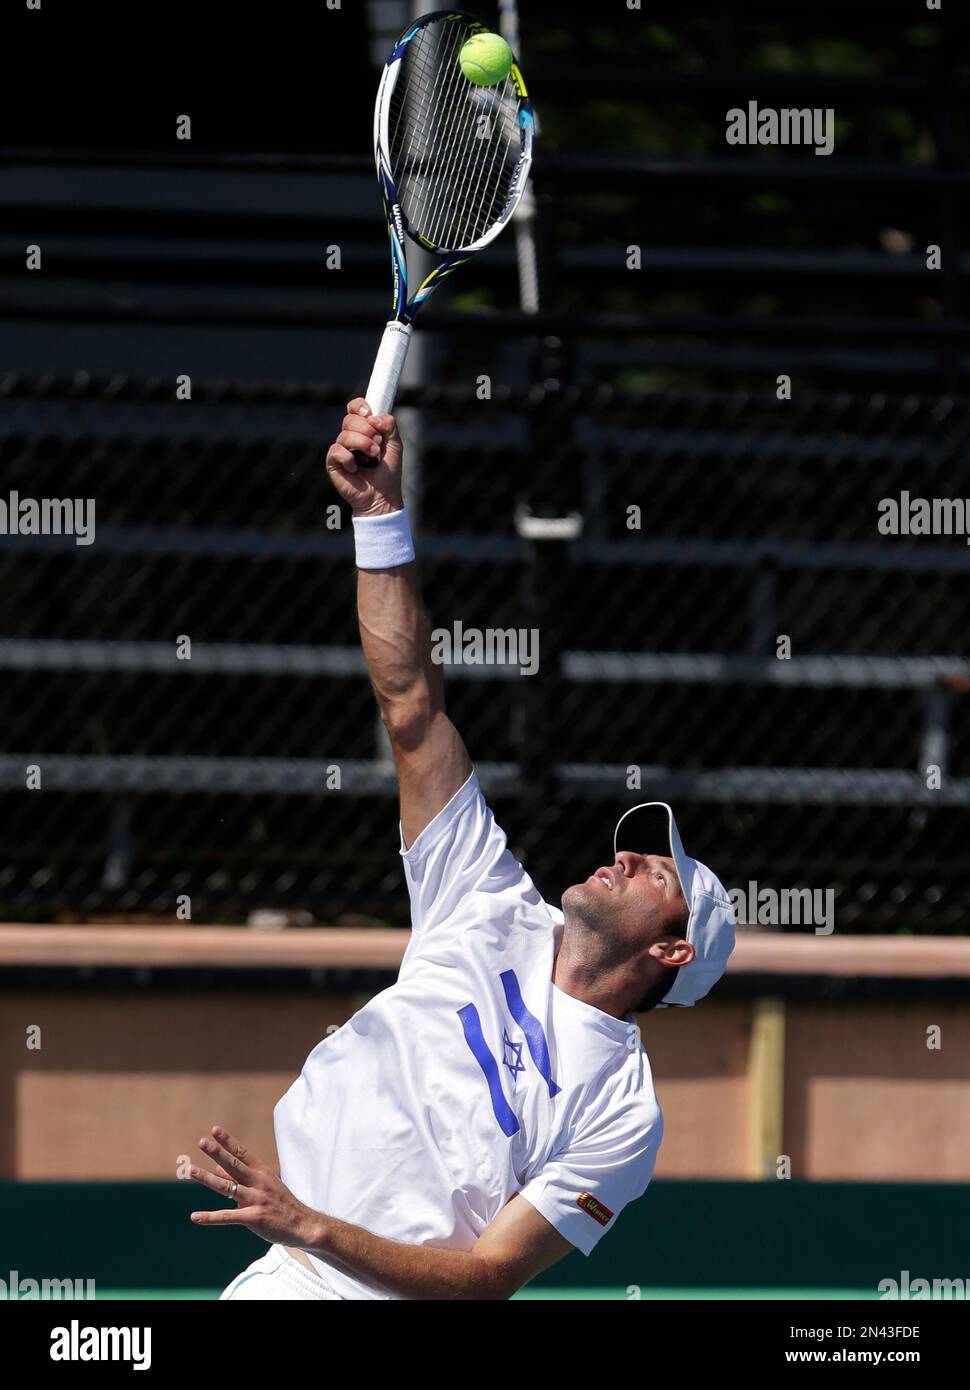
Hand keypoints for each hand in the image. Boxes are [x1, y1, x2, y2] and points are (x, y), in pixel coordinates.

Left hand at [189, 1125, 322, 1249]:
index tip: (214, 1130)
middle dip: (217, 1153)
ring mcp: (256, 1199)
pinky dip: (210, 1217)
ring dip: (207, 1178)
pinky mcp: (254, 1218)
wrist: (302, 1224)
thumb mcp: (263, 1185)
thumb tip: (217, 1169)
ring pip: (227, 1187)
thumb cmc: (280, 1203)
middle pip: (234, 1165)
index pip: (242, 1153)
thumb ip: (239, 1178)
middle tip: (202, 1142)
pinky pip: (228, 1216)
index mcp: (262, 1172)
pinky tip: (195, 1217)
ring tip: (191, 1170)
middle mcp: (258, 1182)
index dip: (228, 1141)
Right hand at [326, 398, 403, 516]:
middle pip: (349, 419)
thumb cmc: (388, 473)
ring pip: (345, 435)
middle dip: (367, 430)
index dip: (359, 406)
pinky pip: (336, 450)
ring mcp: (340, 450)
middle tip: (378, 444)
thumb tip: (374, 417)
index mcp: (364, 430)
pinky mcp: (333, 463)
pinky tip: (355, 469)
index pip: (354, 408)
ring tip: (372, 457)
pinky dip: (349, 458)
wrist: (383, 497)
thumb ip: (389, 426)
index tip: (369, 413)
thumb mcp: (396, 445)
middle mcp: (350, 437)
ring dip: (363, 444)